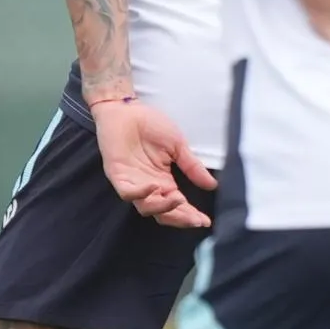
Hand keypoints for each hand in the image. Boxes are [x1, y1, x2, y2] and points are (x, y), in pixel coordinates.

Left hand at [87, 97, 210, 229]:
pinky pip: (127, 193)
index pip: (178, 205)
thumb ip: (192, 166)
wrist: (126, 107)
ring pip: (145, 207)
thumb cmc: (150, 124)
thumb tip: (212, 185)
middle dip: (180, 218)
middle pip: (163, 213)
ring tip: (180, 202)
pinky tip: (154, 188)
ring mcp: (132, 182)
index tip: (206, 221)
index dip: (191, 215)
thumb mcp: (178, 146)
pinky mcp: (117, 174)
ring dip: (163, 208)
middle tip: (195, 220)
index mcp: (163, 181)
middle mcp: (148, 186)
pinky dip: (140, 194)